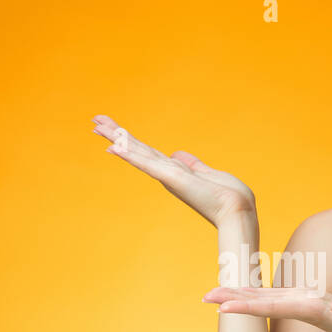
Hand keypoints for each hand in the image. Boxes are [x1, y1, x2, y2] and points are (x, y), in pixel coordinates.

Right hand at [92, 114, 255, 225]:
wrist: (237, 210)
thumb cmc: (227, 196)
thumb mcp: (207, 173)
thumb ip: (192, 164)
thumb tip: (178, 154)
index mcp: (173, 171)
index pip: (146, 151)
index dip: (129, 140)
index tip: (112, 130)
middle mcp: (166, 173)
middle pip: (136, 148)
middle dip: (115, 134)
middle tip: (94, 121)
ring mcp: (166, 175)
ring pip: (136, 152)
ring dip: (116, 137)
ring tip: (96, 125)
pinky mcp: (171, 177)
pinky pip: (146, 162)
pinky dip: (129, 154)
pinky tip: (113, 146)